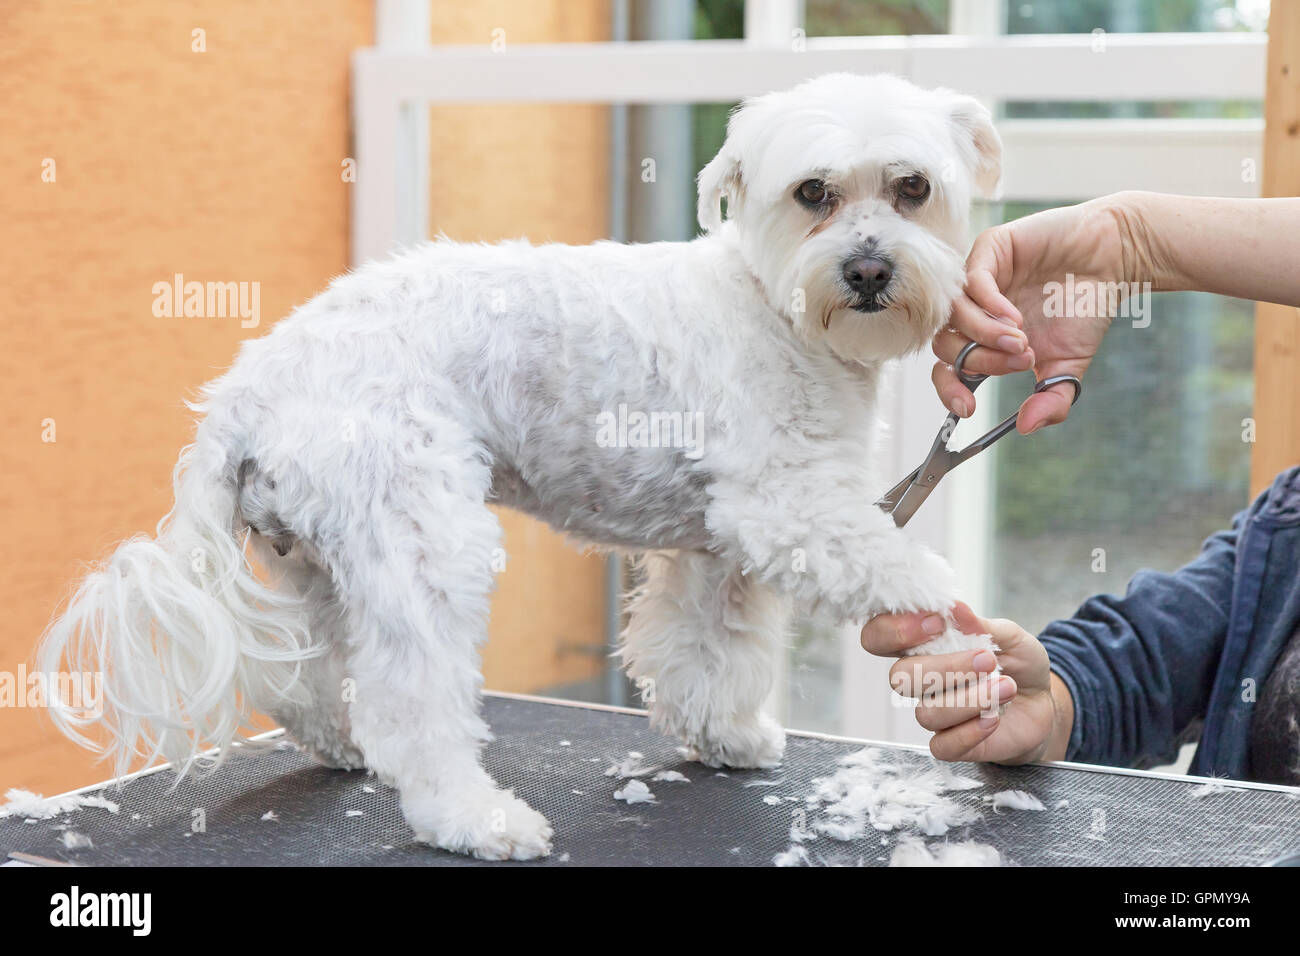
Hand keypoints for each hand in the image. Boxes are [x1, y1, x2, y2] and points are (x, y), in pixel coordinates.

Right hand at [860, 602, 1071, 763]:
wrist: (1042, 704)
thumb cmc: (1017, 664)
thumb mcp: (1009, 636)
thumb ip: (981, 624)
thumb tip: (955, 608)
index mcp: (922, 646)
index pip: (878, 637)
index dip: (894, 630)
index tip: (937, 623)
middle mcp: (919, 680)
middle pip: (899, 677)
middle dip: (946, 668)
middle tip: (989, 660)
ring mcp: (933, 713)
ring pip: (926, 713)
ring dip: (971, 700)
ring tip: (1006, 687)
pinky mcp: (950, 744)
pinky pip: (943, 745)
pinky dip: (971, 731)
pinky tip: (994, 718)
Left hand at [933, 195, 1137, 432]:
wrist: (1113, 258)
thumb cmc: (1086, 307)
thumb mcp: (1068, 366)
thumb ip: (1050, 400)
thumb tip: (1026, 427)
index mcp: (984, 340)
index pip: (946, 368)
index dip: (949, 391)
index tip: (968, 409)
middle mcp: (974, 311)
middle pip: (946, 346)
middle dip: (981, 361)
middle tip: (1021, 359)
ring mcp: (977, 280)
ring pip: (953, 317)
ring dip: (984, 336)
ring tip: (1021, 341)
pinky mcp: (988, 250)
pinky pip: (971, 283)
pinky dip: (989, 307)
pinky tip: (1015, 317)